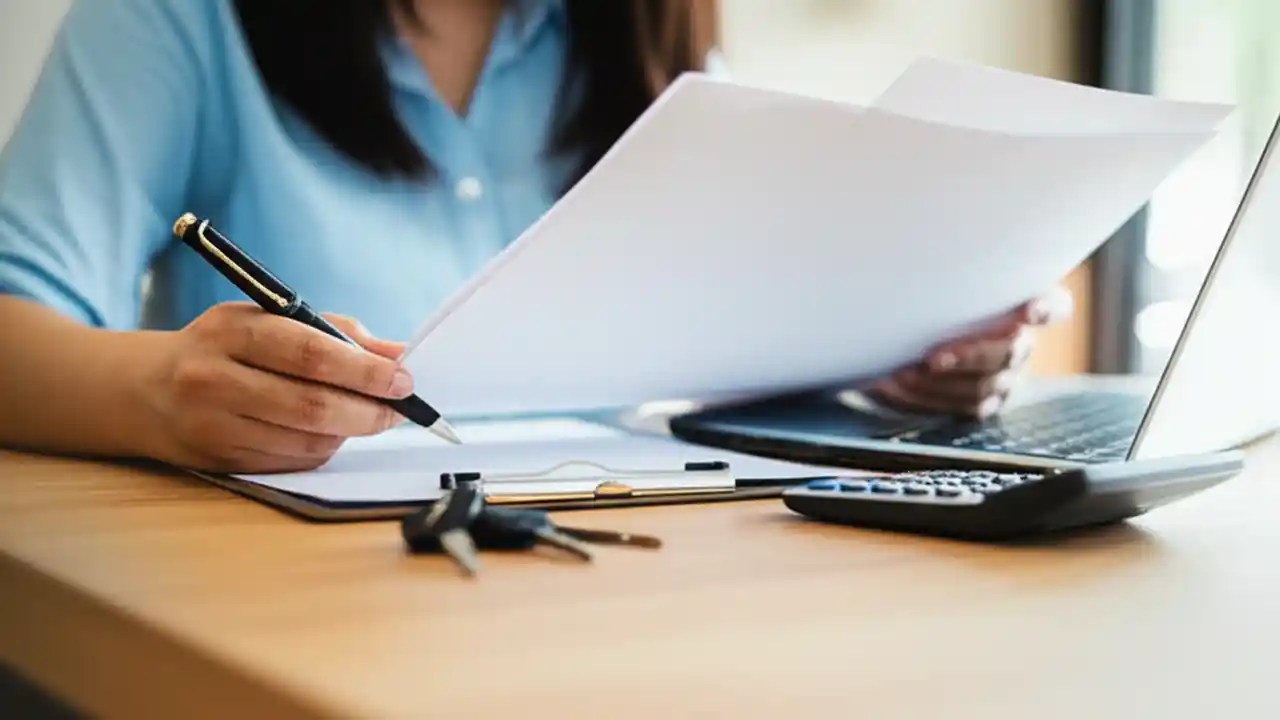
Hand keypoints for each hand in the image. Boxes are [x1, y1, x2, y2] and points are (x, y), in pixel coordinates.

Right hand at [136, 302, 412, 472]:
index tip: (402, 379)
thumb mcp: (269, 319)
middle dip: (368, 410)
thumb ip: (335, 332)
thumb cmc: (224, 347)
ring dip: (349, 432)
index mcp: (230, 331)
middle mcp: (214, 378)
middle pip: (311, 405)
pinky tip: (330, 433)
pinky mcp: (217, 461)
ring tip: (368, 418)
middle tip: (397, 409)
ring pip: (304, 440)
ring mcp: (211, 425)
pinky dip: (322, 449)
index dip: (364, 371)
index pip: (310, 353)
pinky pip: (289, 462)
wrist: (143, 389)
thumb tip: (398, 354)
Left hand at [868, 287, 1072, 418]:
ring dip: (939, 383)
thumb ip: (954, 267)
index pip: (1056, 305)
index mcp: (1027, 303)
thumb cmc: (937, 291)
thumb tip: (927, 242)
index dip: (1047, 309)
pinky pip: (961, 408)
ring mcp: (1005, 377)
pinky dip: (926, 399)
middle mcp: (1022, 343)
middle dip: (970, 356)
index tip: (1029, 310)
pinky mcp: (982, 402)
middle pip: (1010, 354)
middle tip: (933, 359)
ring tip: (903, 375)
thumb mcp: (949, 275)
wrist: (910, 332)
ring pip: (983, 388)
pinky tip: (897, 388)